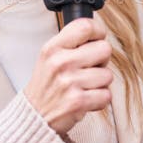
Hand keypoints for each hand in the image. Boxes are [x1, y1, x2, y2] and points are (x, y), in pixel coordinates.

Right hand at [23, 18, 112, 135]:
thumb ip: (70, 42)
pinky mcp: (78, 102)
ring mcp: (69, 83)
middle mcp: (60, 63)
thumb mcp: (49, 57)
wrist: (35, 116)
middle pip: (104, 49)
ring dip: (100, 83)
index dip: (98, 32)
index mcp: (52, 48)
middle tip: (88, 68)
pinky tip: (86, 98)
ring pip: (108, 75)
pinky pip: (106, 95)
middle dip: (101, 60)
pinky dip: (99, 99)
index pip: (85, 27)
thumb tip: (97, 32)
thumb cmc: (46, 85)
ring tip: (84, 86)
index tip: (97, 39)